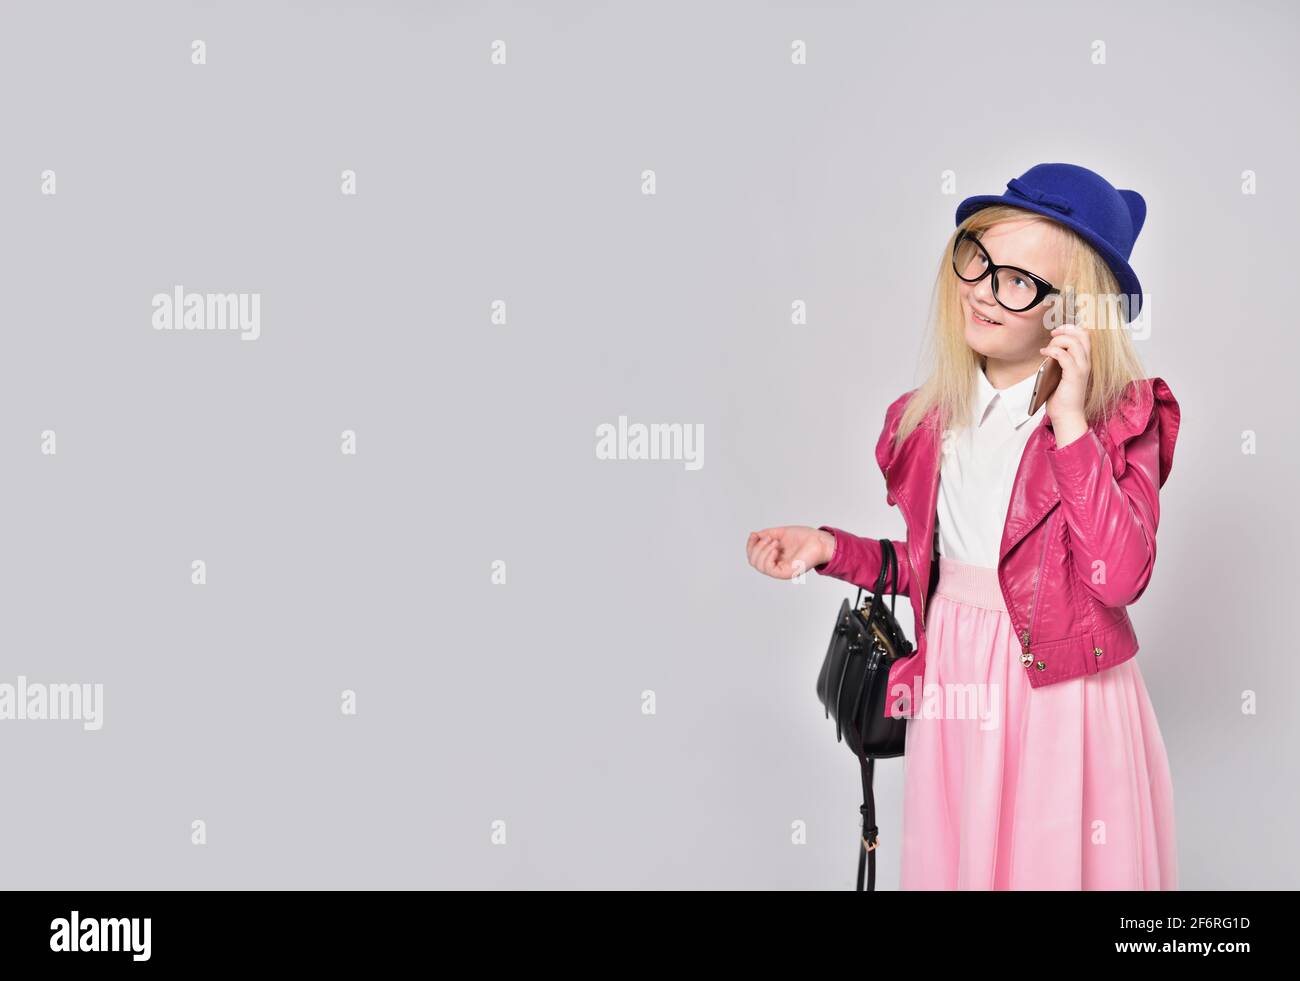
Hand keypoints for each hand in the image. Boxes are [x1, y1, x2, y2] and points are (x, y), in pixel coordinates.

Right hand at [746, 526, 833, 579]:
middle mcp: (776, 565)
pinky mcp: (786, 573)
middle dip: (756, 547)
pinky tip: (776, 549)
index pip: (753, 556)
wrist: (819, 541)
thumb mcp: (780, 533)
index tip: (754, 535)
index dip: (750, 546)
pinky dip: (768, 556)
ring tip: (775, 542)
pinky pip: (769, 569)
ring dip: (763, 550)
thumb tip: (753, 535)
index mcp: (774, 557)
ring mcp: (780, 570)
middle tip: (770, 539)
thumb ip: (766, 535)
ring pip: (759, 566)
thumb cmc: (805, 537)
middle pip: (753, 562)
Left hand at [1039, 324, 1090, 443]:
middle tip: (1052, 334)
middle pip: (1082, 334)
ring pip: (1074, 342)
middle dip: (1066, 330)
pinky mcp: (1074, 375)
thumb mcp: (1061, 374)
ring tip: (1047, 349)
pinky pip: (1064, 355)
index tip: (1057, 331)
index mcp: (1085, 361)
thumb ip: (1060, 361)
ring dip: (1058, 341)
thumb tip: (1049, 349)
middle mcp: (1086, 363)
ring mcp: (1081, 368)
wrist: (1067, 416)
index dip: (1071, 329)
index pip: (1085, 336)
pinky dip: (1053, 351)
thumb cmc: (1062, 397)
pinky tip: (1044, 354)